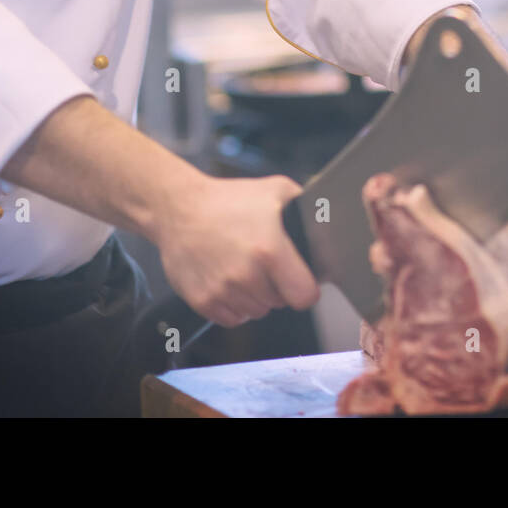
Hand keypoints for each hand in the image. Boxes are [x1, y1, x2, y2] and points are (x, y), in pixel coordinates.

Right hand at [152, 174, 320, 328]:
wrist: (178, 208)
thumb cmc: (227, 199)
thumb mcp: (274, 190)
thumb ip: (305, 206)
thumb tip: (329, 216)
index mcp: (269, 250)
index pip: (304, 296)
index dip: (305, 289)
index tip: (300, 280)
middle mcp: (246, 275)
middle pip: (279, 303)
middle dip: (277, 287)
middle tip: (263, 263)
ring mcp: (223, 290)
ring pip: (256, 312)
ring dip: (255, 296)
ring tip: (243, 267)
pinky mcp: (202, 301)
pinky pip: (232, 318)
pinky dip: (234, 305)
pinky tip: (227, 278)